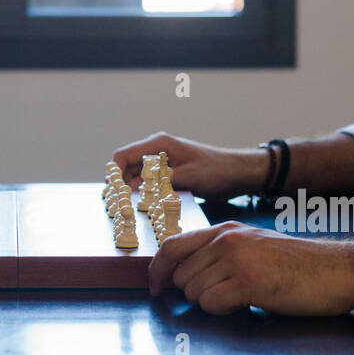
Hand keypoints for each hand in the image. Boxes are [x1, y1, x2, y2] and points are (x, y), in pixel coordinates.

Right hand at [111, 131, 262, 200]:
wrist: (239, 173)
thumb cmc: (217, 171)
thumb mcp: (188, 176)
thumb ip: (159, 181)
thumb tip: (132, 188)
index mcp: (158, 144)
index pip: (122, 156)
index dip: (114, 174)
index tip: (116, 194)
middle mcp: (156, 151)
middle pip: (126, 167)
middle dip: (122, 186)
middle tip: (122, 207)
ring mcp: (162, 163)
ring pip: (136, 177)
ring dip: (134, 192)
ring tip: (134, 210)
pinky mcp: (168, 174)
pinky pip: (149, 183)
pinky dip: (146, 194)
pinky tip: (149, 206)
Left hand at [148, 222, 353, 314]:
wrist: (336, 269)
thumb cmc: (297, 263)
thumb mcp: (252, 245)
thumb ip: (220, 252)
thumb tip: (186, 272)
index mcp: (224, 230)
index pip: (172, 246)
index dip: (157, 270)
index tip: (155, 287)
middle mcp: (226, 240)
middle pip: (180, 275)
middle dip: (193, 292)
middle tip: (221, 296)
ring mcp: (237, 260)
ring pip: (194, 292)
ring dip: (211, 303)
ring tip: (239, 298)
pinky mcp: (249, 282)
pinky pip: (212, 304)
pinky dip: (223, 310)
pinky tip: (245, 304)